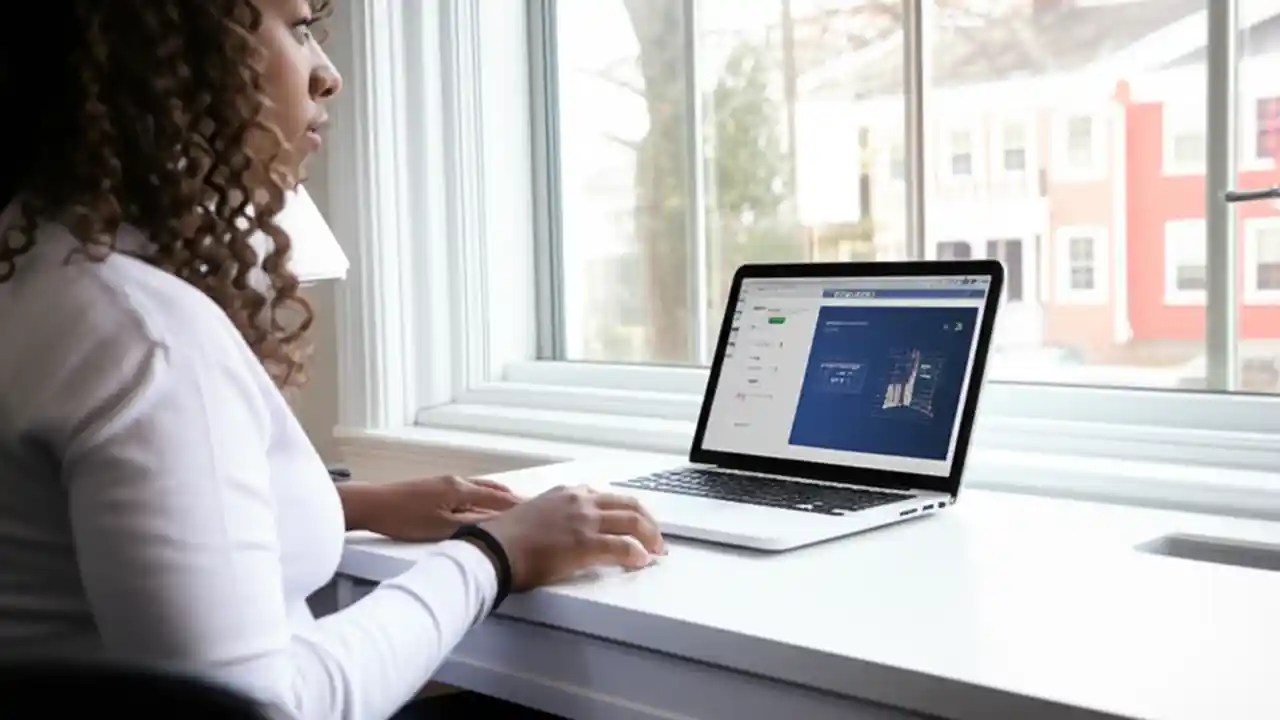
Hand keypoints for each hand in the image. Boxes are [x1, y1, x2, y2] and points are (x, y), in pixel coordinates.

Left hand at [339, 476, 520, 541]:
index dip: (520, 505)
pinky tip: (484, 502)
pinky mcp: (436, 487)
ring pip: (482, 488)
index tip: (541, 510)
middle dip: (515, 499)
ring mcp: (446, 482)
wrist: (373, 504)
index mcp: (462, 490)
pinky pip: (470, 490)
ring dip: (500, 496)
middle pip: (494, 489)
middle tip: (536, 507)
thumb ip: (474, 525)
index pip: (500, 498)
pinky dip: (486, 496)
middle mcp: (458, 481)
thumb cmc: (405, 519)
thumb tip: (502, 524)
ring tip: (517, 504)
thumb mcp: (442, 528)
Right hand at [476, 485, 665, 591]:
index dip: (626, 511)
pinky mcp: (585, 543)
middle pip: (628, 505)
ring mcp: (584, 520)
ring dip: (649, 536)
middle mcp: (580, 500)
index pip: (607, 497)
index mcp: (567, 493)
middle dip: (647, 522)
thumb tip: (566, 532)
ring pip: (632, 521)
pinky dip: (636, 553)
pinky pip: (623, 546)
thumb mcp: (534, 514)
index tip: (633, 524)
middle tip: (655, 539)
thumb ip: (556, 516)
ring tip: (656, 551)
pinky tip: (640, 562)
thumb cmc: (505, 539)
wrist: (492, 549)